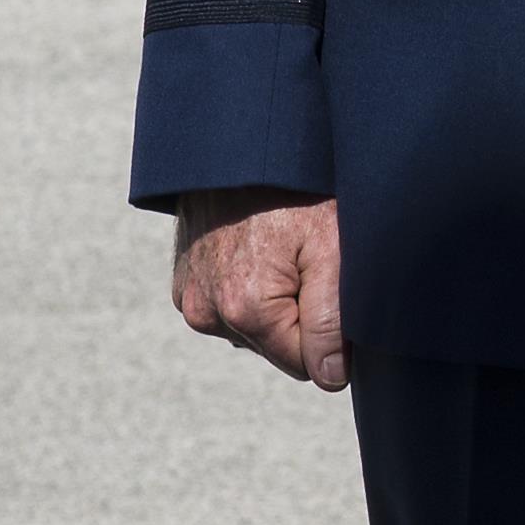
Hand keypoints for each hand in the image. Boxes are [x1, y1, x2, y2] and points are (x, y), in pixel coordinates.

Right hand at [171, 190, 347, 390]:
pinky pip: (229, 307)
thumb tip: (329, 379)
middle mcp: (207, 314)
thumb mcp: (332, 248)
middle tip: (313, 262)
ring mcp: (190, 299)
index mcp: (245, 310)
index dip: (333, 333)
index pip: (304, 363)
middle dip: (302, 315)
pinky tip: (263, 252)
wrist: (243, 145)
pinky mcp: (184, 284)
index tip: (339, 289)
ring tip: (287, 251)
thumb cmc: (298, 191)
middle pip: (276, 346)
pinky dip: (250, 289)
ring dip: (275, 303)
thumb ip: (332, 319)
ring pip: (252, 328)